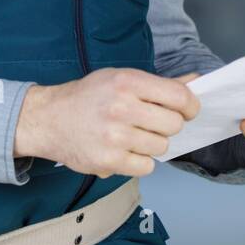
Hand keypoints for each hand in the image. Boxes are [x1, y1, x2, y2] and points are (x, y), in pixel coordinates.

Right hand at [14, 68, 200, 177]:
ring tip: (132, 136)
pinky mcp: (108, 161)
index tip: (186, 111)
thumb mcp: (121, 78)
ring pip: (162, 146)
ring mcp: (115, 136)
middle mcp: (121, 107)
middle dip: (167, 125)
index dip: (190, 106)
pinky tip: (124, 150)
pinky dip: (140, 161)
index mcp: (127, 81)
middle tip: (150, 123)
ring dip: (152, 144)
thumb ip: (160, 84)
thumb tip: (197, 82)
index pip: (180, 96)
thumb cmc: (88, 97)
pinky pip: (147, 166)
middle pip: (173, 124)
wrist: (48, 119)